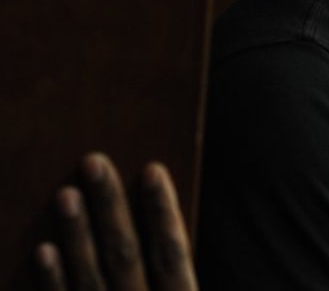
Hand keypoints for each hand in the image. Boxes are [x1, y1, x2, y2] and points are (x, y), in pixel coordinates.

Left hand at [35, 153, 196, 290]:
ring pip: (92, 276)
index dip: (163, 210)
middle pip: (126, 254)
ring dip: (78, 233)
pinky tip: (44, 250)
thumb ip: (170, 271)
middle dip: (110, 207)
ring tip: (66, 193)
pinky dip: (53, 279)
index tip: (153, 169)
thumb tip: (152, 205)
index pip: (172, 252)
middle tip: (94, 162)